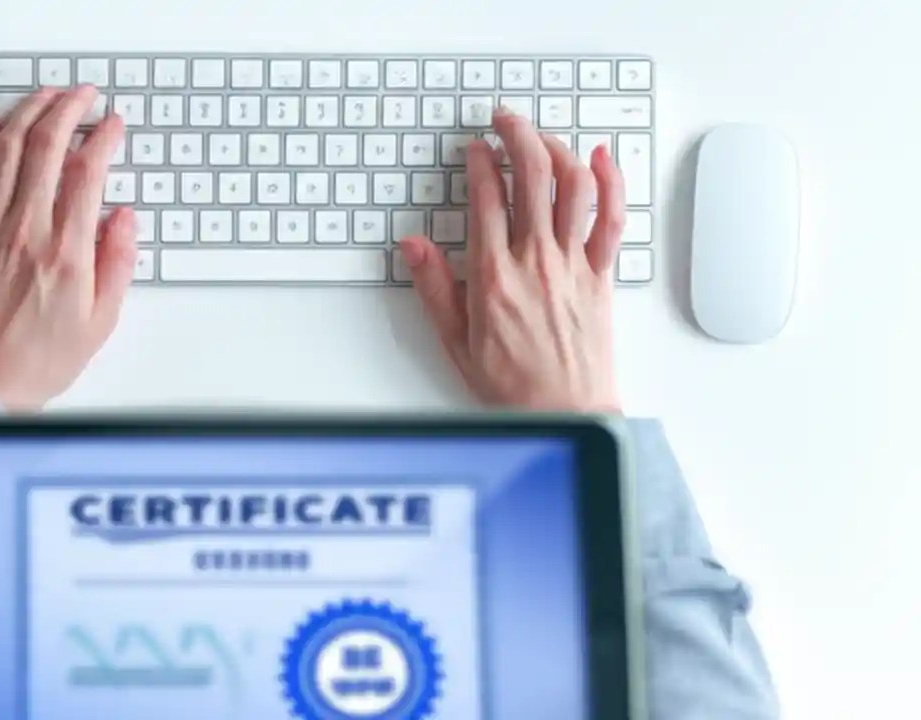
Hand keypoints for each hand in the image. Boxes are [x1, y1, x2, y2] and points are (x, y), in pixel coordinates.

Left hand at [0, 86, 136, 409]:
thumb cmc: (39, 360)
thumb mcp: (101, 320)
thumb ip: (117, 263)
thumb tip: (123, 217)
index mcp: (66, 253)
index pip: (87, 173)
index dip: (103, 137)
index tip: (112, 124)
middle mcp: (24, 232)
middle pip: (45, 148)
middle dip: (67, 109)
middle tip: (82, 96)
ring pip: (3, 152)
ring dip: (25, 114)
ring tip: (44, 97)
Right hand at [401, 108, 624, 412]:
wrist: (564, 413)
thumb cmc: (511, 386)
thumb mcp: (454, 340)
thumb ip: (434, 287)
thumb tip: (414, 246)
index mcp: (494, 276)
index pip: (486, 198)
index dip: (478, 162)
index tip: (473, 149)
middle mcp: (536, 261)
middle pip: (531, 176)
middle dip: (515, 136)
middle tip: (504, 120)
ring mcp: (573, 265)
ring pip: (572, 187)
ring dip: (558, 150)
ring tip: (541, 137)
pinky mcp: (601, 276)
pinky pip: (611, 219)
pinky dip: (610, 183)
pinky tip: (602, 159)